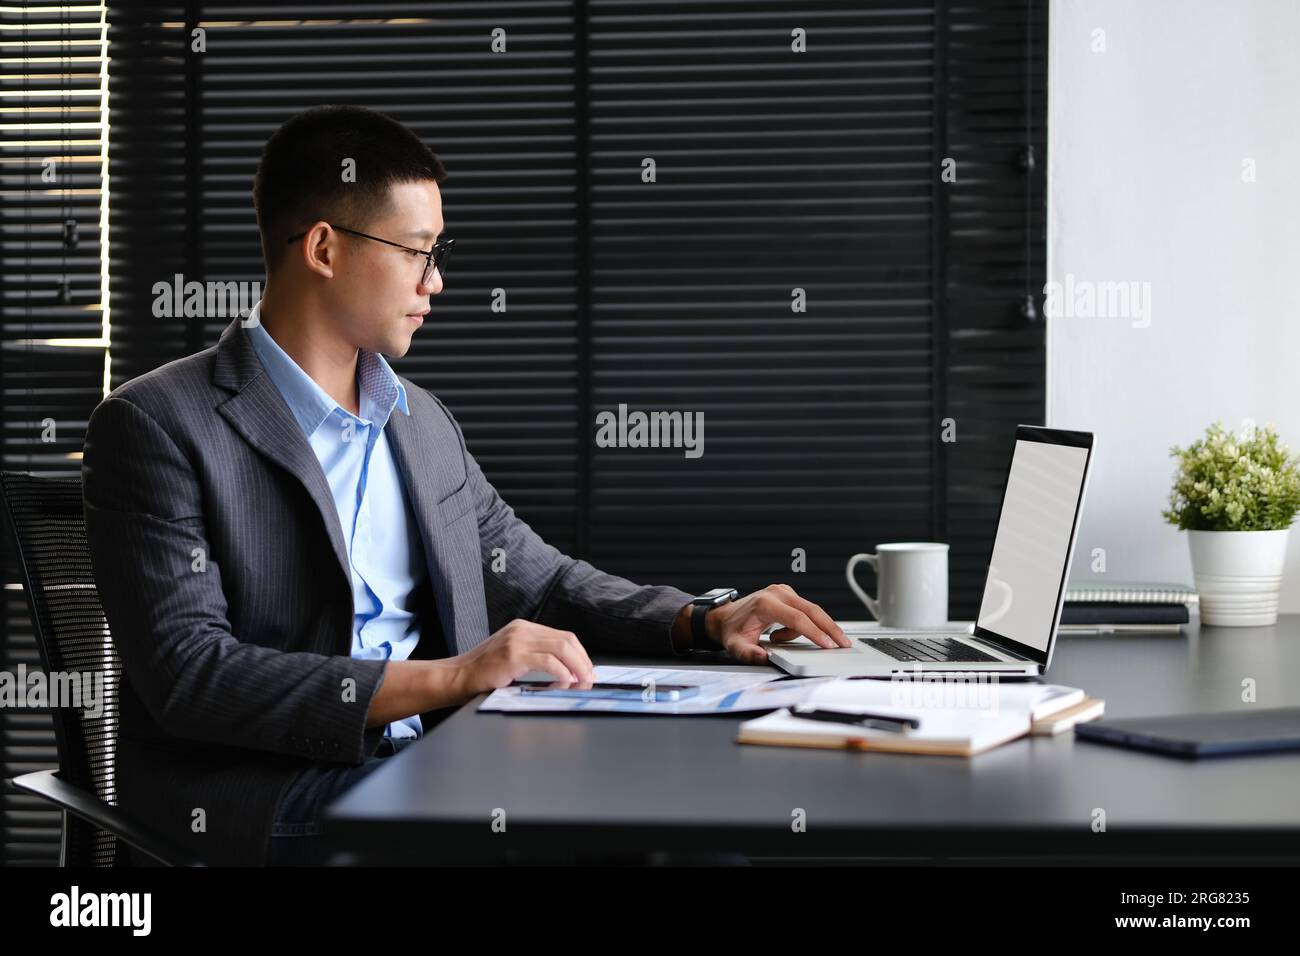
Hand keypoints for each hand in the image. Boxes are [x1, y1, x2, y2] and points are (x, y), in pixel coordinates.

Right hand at [452, 619, 597, 700]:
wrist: (456, 677)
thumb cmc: (482, 673)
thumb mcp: (511, 656)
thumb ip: (534, 656)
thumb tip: (565, 670)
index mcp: (523, 627)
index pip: (563, 636)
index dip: (580, 654)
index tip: (587, 671)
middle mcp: (522, 629)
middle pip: (566, 640)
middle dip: (583, 661)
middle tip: (590, 679)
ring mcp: (517, 640)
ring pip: (561, 648)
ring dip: (577, 667)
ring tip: (582, 682)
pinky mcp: (513, 655)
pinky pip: (548, 662)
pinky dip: (562, 673)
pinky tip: (565, 683)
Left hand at [705, 584, 849, 663]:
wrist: (725, 616)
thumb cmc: (732, 630)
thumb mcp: (735, 646)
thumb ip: (748, 653)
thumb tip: (764, 658)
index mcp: (766, 603)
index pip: (797, 618)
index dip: (814, 633)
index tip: (828, 645)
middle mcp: (777, 593)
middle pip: (812, 610)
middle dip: (830, 628)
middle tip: (844, 643)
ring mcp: (784, 592)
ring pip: (811, 610)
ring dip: (813, 629)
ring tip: (779, 641)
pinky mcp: (788, 595)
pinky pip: (804, 611)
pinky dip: (802, 626)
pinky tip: (781, 635)